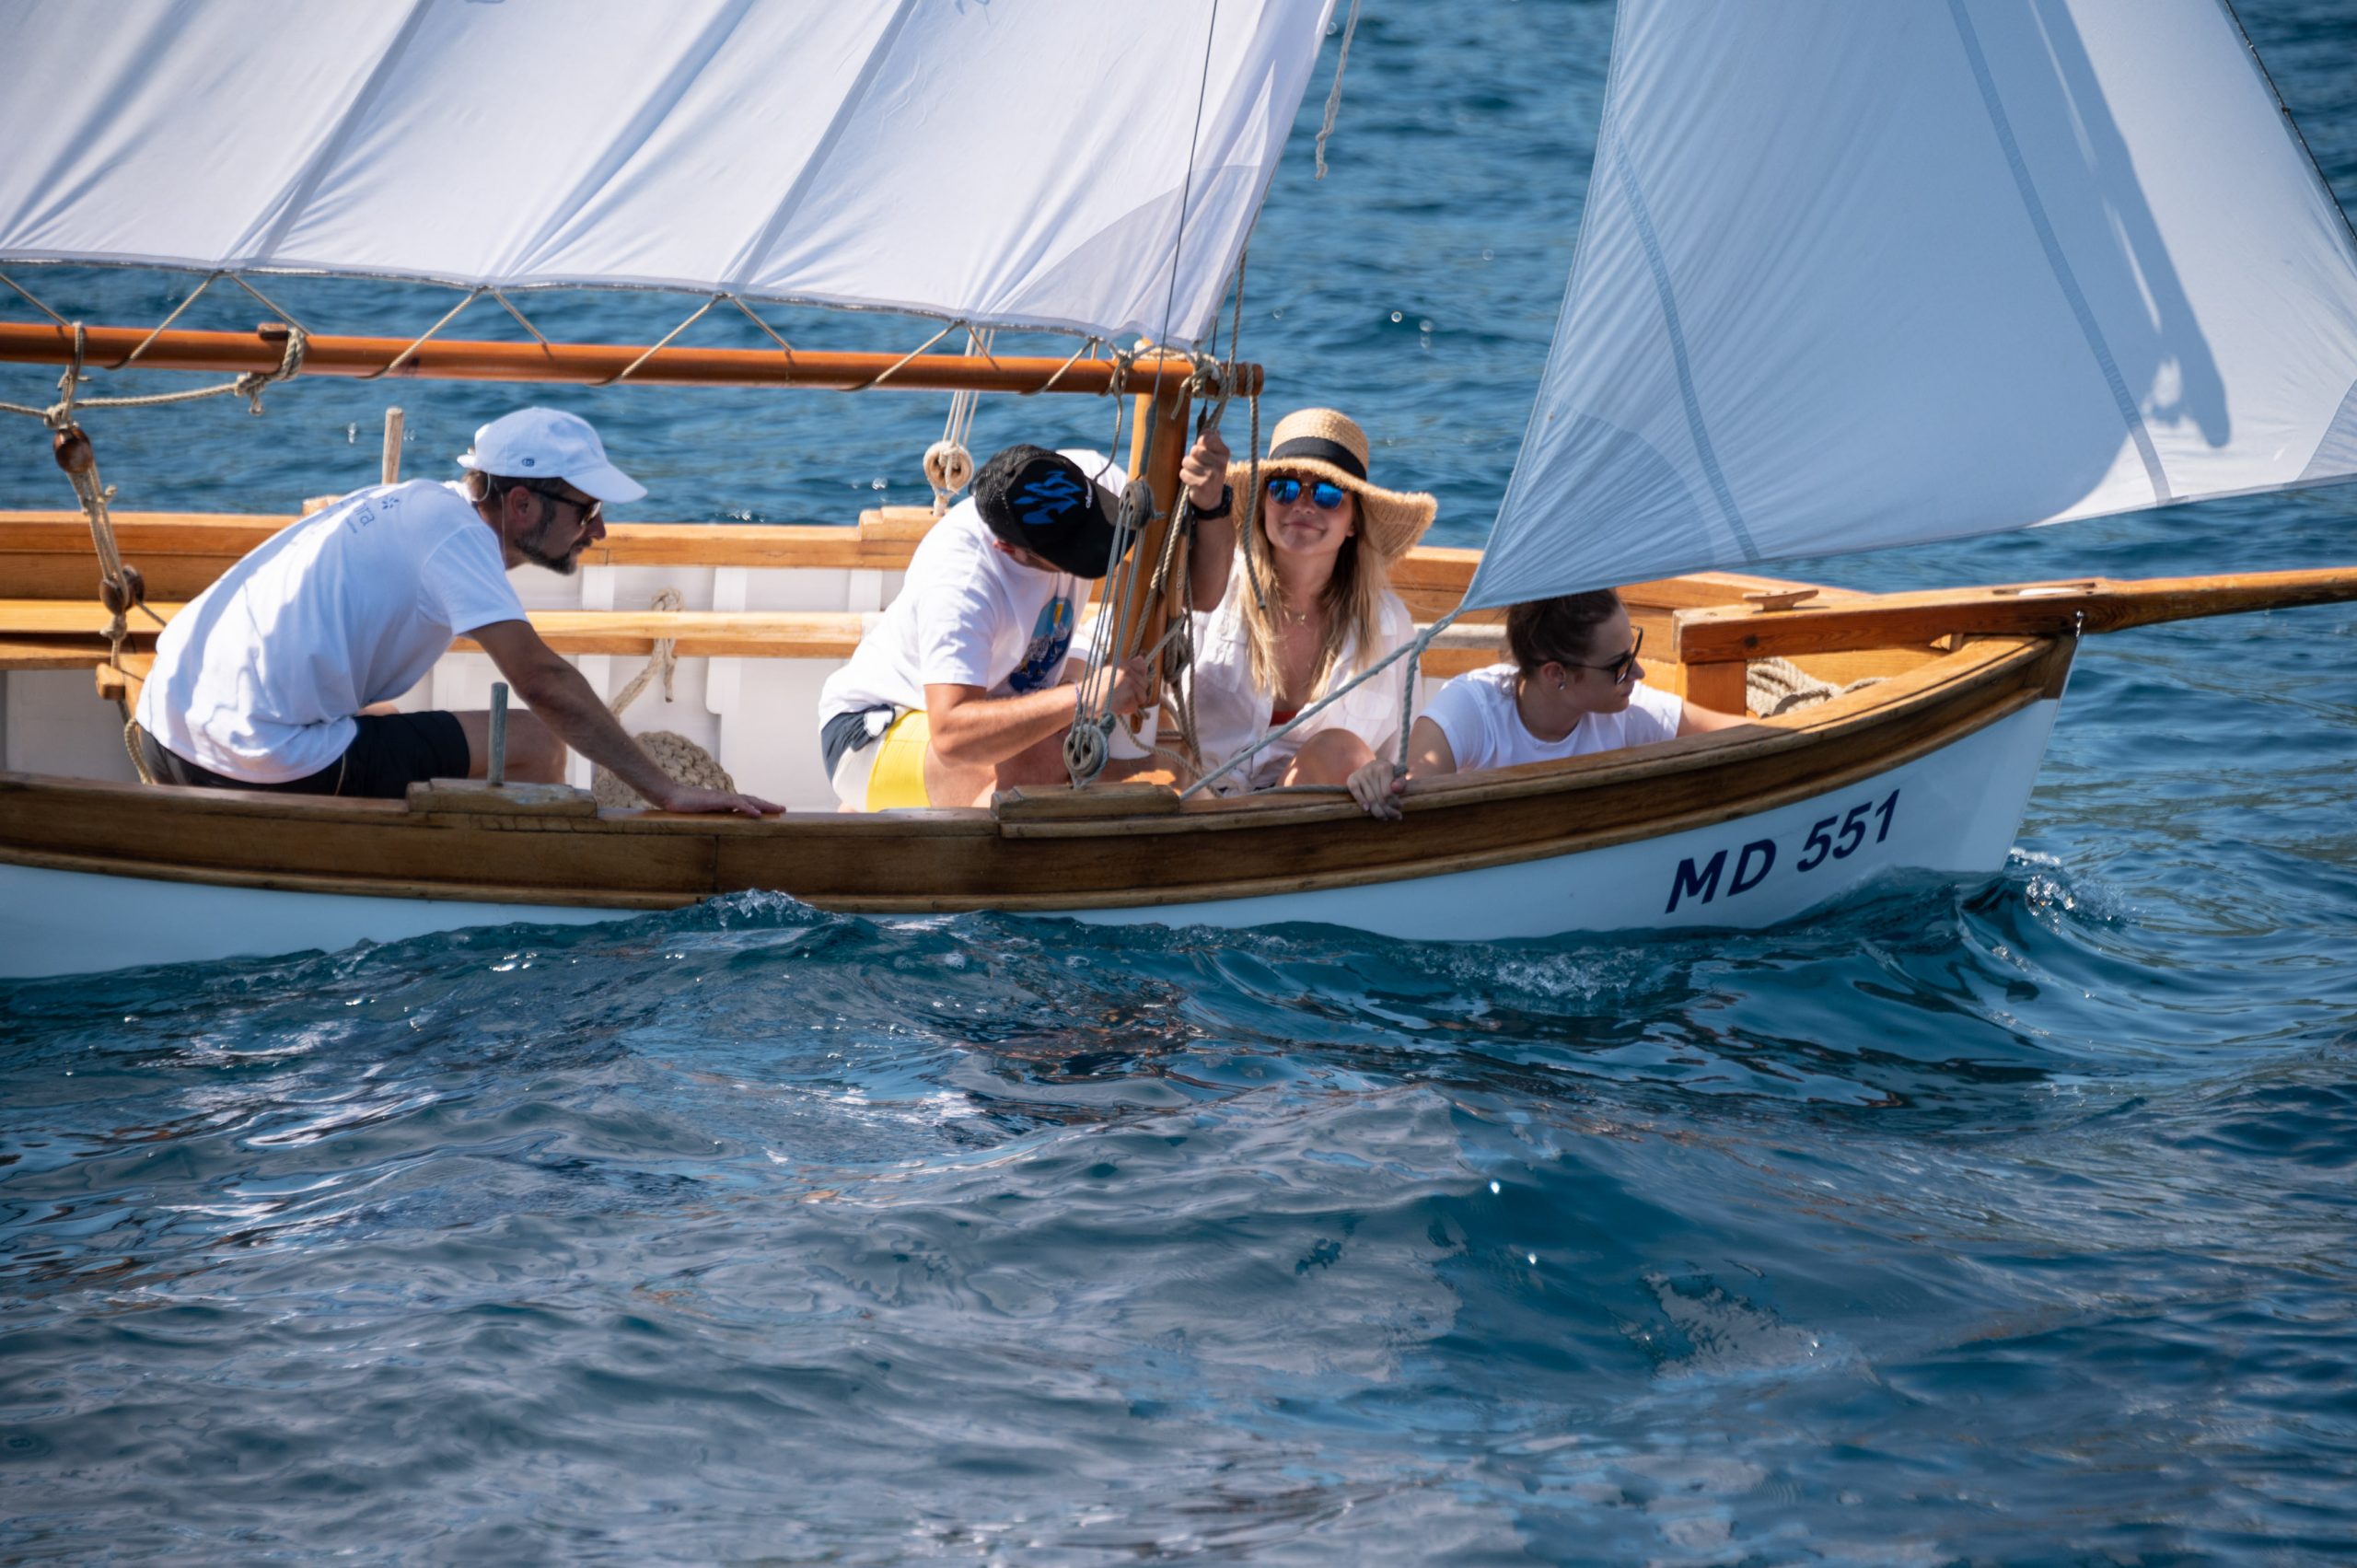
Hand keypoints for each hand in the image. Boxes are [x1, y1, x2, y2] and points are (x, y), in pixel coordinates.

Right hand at [647, 781, 783, 816]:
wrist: (671, 796)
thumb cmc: (685, 807)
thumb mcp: (704, 815)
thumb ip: (716, 817)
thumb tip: (726, 825)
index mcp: (724, 802)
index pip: (746, 803)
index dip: (759, 807)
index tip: (772, 812)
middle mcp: (726, 797)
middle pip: (752, 800)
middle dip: (768, 805)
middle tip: (783, 809)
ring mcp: (722, 797)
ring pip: (748, 800)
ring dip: (763, 805)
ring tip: (777, 810)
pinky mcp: (716, 800)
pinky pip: (735, 803)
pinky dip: (748, 808)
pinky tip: (757, 814)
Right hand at [1083, 656, 1151, 716]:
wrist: (1083, 700)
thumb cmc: (1094, 689)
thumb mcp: (1110, 671)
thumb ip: (1128, 666)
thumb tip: (1142, 659)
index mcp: (1123, 664)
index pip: (1142, 668)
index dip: (1137, 680)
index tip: (1128, 685)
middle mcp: (1127, 671)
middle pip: (1144, 685)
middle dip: (1135, 692)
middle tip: (1120, 695)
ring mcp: (1129, 683)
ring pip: (1142, 697)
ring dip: (1132, 702)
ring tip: (1117, 701)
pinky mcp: (1130, 696)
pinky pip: (1135, 707)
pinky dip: (1127, 710)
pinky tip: (1116, 707)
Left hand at [1180, 426, 1230, 510]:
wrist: (1212, 497)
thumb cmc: (1211, 472)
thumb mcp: (1216, 456)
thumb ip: (1212, 441)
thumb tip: (1209, 430)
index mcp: (1224, 453)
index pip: (1205, 438)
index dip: (1200, 443)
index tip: (1203, 449)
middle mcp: (1220, 463)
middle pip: (1195, 450)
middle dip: (1192, 456)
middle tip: (1197, 464)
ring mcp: (1212, 475)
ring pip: (1187, 461)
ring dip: (1187, 467)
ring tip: (1195, 473)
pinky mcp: (1202, 485)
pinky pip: (1183, 473)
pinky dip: (1185, 477)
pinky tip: (1192, 481)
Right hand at [1346, 757, 1405, 820]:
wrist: (1375, 765)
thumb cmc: (1389, 775)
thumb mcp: (1399, 776)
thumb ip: (1401, 783)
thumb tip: (1396, 789)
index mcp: (1385, 768)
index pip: (1389, 793)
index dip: (1394, 803)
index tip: (1399, 808)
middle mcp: (1372, 770)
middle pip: (1380, 798)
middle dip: (1388, 811)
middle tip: (1395, 817)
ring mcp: (1361, 775)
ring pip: (1370, 799)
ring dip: (1378, 812)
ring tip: (1385, 817)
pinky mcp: (1352, 779)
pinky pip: (1356, 793)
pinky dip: (1361, 802)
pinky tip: (1366, 810)